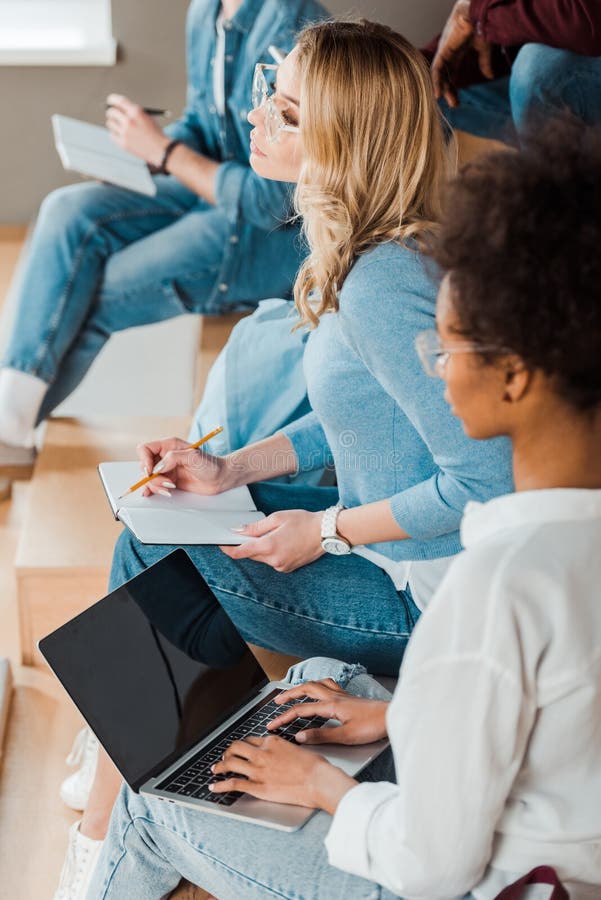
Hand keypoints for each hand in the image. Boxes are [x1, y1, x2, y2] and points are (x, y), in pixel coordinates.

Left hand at [105, 93, 169, 165]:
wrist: (161, 150)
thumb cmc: (155, 133)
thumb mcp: (147, 118)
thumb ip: (133, 112)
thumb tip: (117, 109)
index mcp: (136, 111)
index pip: (118, 101)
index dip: (112, 100)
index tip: (110, 101)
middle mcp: (129, 121)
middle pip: (111, 112)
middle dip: (111, 112)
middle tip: (111, 114)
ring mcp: (125, 133)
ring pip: (110, 123)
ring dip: (113, 124)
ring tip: (120, 127)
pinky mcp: (123, 143)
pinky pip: (112, 135)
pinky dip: (115, 134)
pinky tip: (122, 136)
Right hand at [136, 436, 225, 496]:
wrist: (220, 478)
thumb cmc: (210, 464)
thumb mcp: (193, 456)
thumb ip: (173, 458)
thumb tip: (157, 467)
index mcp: (169, 445)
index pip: (145, 449)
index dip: (144, 460)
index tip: (151, 471)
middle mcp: (165, 457)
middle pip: (145, 466)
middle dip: (152, 477)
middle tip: (167, 483)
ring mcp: (166, 470)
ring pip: (149, 478)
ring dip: (155, 485)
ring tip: (170, 489)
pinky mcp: (169, 481)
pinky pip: (153, 485)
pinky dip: (150, 490)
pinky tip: (150, 494)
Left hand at [210, 734, 356, 813]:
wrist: (319, 781)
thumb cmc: (315, 766)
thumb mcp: (298, 749)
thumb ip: (284, 750)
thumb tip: (282, 754)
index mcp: (272, 742)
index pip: (250, 739)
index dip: (242, 745)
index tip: (239, 749)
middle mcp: (262, 753)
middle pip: (236, 748)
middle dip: (228, 752)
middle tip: (225, 757)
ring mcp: (258, 770)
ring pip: (230, 763)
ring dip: (219, 766)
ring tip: (215, 769)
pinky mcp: (257, 787)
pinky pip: (233, 784)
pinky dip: (220, 785)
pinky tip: (214, 788)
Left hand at [220, 509, 323, 571]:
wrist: (326, 532)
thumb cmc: (304, 522)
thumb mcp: (277, 518)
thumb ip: (255, 527)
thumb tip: (239, 531)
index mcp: (269, 546)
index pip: (240, 552)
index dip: (227, 549)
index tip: (221, 544)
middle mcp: (274, 560)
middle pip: (250, 555)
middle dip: (247, 545)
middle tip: (249, 532)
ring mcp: (281, 566)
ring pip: (262, 558)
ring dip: (261, 548)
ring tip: (274, 534)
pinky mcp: (288, 568)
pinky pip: (272, 561)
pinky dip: (271, 552)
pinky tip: (281, 541)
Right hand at [267, 678, 388, 744]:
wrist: (392, 717)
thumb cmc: (372, 727)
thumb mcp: (345, 736)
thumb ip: (321, 736)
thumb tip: (300, 736)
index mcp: (331, 706)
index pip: (301, 710)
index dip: (284, 717)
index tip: (272, 724)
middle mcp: (335, 696)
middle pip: (306, 689)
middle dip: (289, 694)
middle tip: (277, 702)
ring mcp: (342, 695)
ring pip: (317, 684)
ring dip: (303, 686)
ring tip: (294, 691)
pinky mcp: (349, 697)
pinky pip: (329, 684)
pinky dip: (319, 684)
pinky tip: (319, 688)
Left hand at [431, 0, 492, 106]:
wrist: (480, 13)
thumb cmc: (482, 25)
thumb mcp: (484, 49)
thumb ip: (485, 63)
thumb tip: (490, 76)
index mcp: (457, 51)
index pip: (452, 73)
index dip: (454, 87)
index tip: (457, 101)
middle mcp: (448, 52)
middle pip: (445, 76)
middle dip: (449, 91)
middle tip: (454, 104)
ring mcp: (444, 51)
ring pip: (439, 74)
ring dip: (443, 89)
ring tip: (446, 102)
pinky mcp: (443, 51)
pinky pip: (436, 70)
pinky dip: (437, 82)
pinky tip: (439, 94)